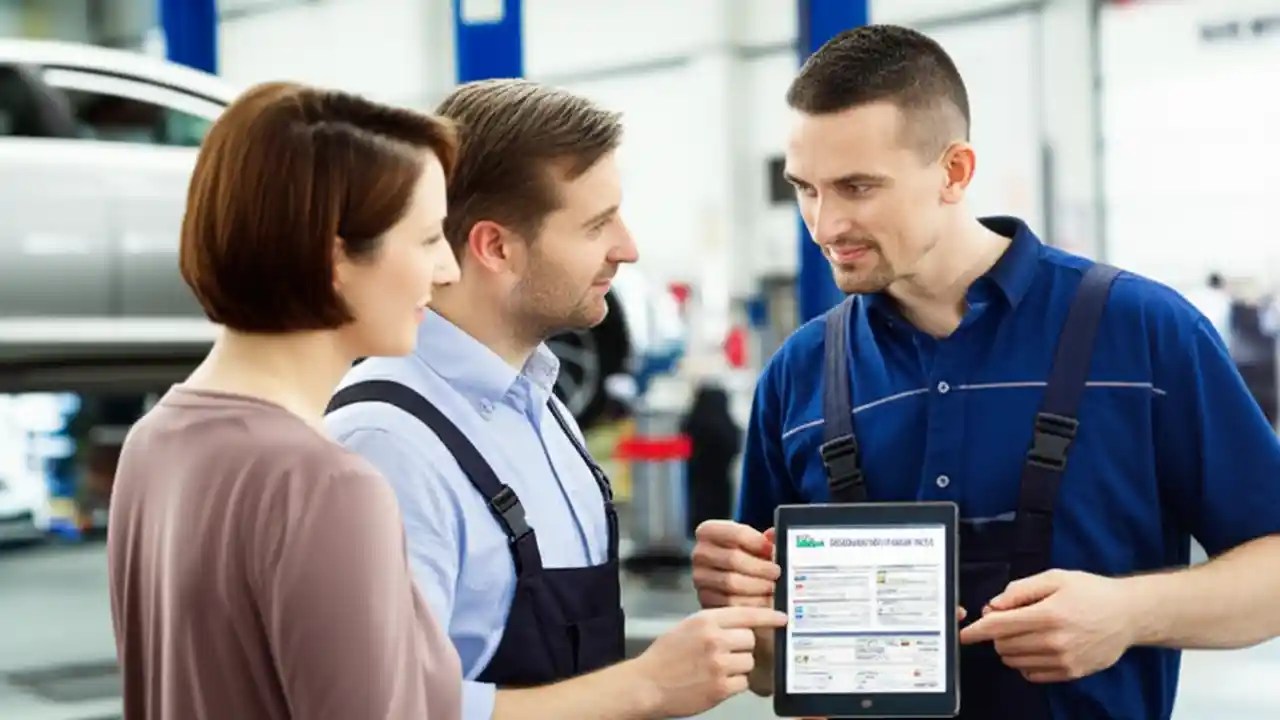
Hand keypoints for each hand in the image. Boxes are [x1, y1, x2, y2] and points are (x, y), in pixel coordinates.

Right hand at [632, 606, 787, 717]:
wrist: (647, 684)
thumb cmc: (664, 656)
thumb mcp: (686, 627)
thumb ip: (713, 623)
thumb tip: (743, 625)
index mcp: (705, 620)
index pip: (746, 614)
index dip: (768, 616)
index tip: (783, 618)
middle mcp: (714, 639)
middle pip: (750, 638)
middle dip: (741, 646)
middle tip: (724, 653)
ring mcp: (719, 664)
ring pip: (749, 661)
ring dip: (738, 666)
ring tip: (716, 669)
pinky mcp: (721, 687)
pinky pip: (743, 682)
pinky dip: (734, 684)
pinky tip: (715, 682)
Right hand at [692, 520, 778, 608]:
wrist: (736, 586)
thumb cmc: (747, 560)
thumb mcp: (756, 546)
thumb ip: (766, 540)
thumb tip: (773, 535)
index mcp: (709, 532)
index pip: (734, 533)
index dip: (756, 541)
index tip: (771, 549)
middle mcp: (700, 553)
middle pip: (733, 559)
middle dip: (760, 567)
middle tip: (776, 572)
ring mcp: (700, 578)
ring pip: (732, 583)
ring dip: (758, 586)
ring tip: (772, 586)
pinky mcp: (706, 601)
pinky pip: (731, 603)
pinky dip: (751, 603)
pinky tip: (763, 600)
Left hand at [958, 569, 1140, 682]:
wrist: (1128, 615)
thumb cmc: (1090, 592)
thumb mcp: (1055, 578)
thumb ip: (1020, 590)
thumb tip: (993, 606)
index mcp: (1048, 614)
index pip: (999, 627)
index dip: (976, 631)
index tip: (963, 635)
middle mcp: (1054, 641)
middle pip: (1003, 645)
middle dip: (998, 633)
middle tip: (1010, 620)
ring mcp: (1063, 660)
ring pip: (1014, 661)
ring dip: (1010, 648)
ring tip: (1027, 631)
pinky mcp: (1071, 673)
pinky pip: (1032, 675)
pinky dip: (1025, 663)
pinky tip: (1036, 647)